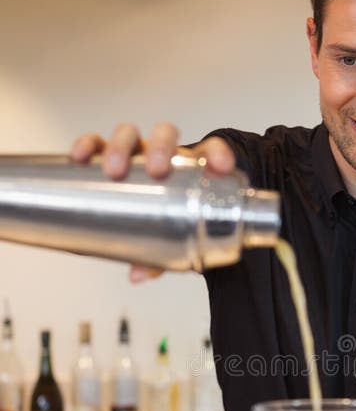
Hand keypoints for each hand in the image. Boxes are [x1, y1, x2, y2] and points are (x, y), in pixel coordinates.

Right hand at [70, 122, 235, 281]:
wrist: (150, 216)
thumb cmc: (164, 223)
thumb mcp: (169, 242)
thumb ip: (159, 258)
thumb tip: (137, 275)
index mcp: (189, 169)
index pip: (209, 151)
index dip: (218, 154)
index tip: (221, 166)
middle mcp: (162, 154)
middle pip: (164, 135)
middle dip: (161, 148)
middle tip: (157, 170)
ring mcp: (134, 152)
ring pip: (129, 135)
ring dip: (121, 146)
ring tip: (114, 170)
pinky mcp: (107, 154)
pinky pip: (96, 144)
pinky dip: (88, 146)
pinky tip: (79, 156)